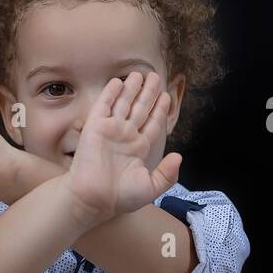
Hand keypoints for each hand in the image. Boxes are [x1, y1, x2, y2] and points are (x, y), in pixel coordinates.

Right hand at [63, 71, 181, 228]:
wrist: (94, 198)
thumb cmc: (120, 197)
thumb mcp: (151, 188)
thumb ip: (167, 174)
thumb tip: (179, 157)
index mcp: (139, 148)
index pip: (152, 124)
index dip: (159, 110)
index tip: (166, 97)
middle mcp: (126, 136)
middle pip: (140, 109)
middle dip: (148, 93)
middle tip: (155, 77)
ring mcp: (110, 130)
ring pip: (124, 104)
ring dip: (131, 88)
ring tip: (139, 74)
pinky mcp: (95, 127)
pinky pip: (104, 105)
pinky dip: (111, 93)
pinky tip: (119, 81)